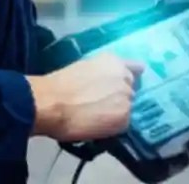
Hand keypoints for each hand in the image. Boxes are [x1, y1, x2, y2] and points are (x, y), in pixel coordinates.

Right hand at [27, 53, 143, 140]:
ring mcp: (127, 97)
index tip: (122, 85)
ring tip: (98, 118)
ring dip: (117, 112)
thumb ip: (100, 75)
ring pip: (127, 107)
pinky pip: (123, 124)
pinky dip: (113, 127)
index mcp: (114, 61)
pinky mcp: (124, 117)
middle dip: (120, 97)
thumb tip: (103, 86)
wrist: (52, 102)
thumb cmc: (59, 85)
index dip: (127, 79)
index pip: (136, 68)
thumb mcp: (84, 69)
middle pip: (131, 90)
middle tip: (103, 105)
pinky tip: (98, 127)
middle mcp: (125, 77)